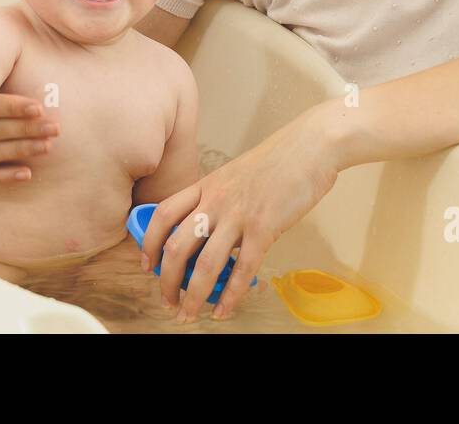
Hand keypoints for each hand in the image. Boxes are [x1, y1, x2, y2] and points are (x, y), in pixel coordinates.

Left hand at [140, 103, 341, 321]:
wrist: (310, 146)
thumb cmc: (278, 160)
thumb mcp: (234, 175)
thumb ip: (219, 202)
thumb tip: (212, 234)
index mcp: (205, 185)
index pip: (163, 215)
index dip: (150, 243)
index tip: (147, 264)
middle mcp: (215, 200)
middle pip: (176, 246)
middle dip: (166, 280)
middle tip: (167, 299)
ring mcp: (238, 214)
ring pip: (205, 264)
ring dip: (192, 295)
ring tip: (188, 313)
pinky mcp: (264, 227)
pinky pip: (242, 269)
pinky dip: (230, 295)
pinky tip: (224, 310)